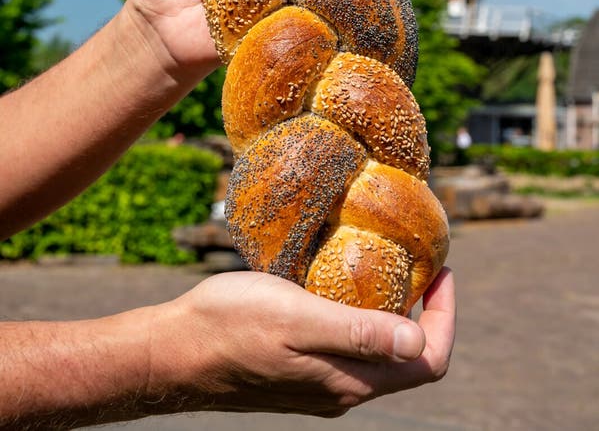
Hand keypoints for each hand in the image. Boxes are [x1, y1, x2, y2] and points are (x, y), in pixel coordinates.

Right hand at [147, 268, 454, 416]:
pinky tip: (339, 281)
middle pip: (409, 359)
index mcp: (349, 380)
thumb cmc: (230, 326)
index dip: (446, 318)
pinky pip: (349, 346)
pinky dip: (361, 315)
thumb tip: (418, 342)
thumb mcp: (296, 318)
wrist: (174, 351)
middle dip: (425, 311)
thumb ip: (357, 333)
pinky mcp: (300, 370)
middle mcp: (342, 388)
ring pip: (379, 352)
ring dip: (393, 311)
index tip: (440, 270)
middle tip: (417, 261)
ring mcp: (320, 381)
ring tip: (383, 264)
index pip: (428, 361)